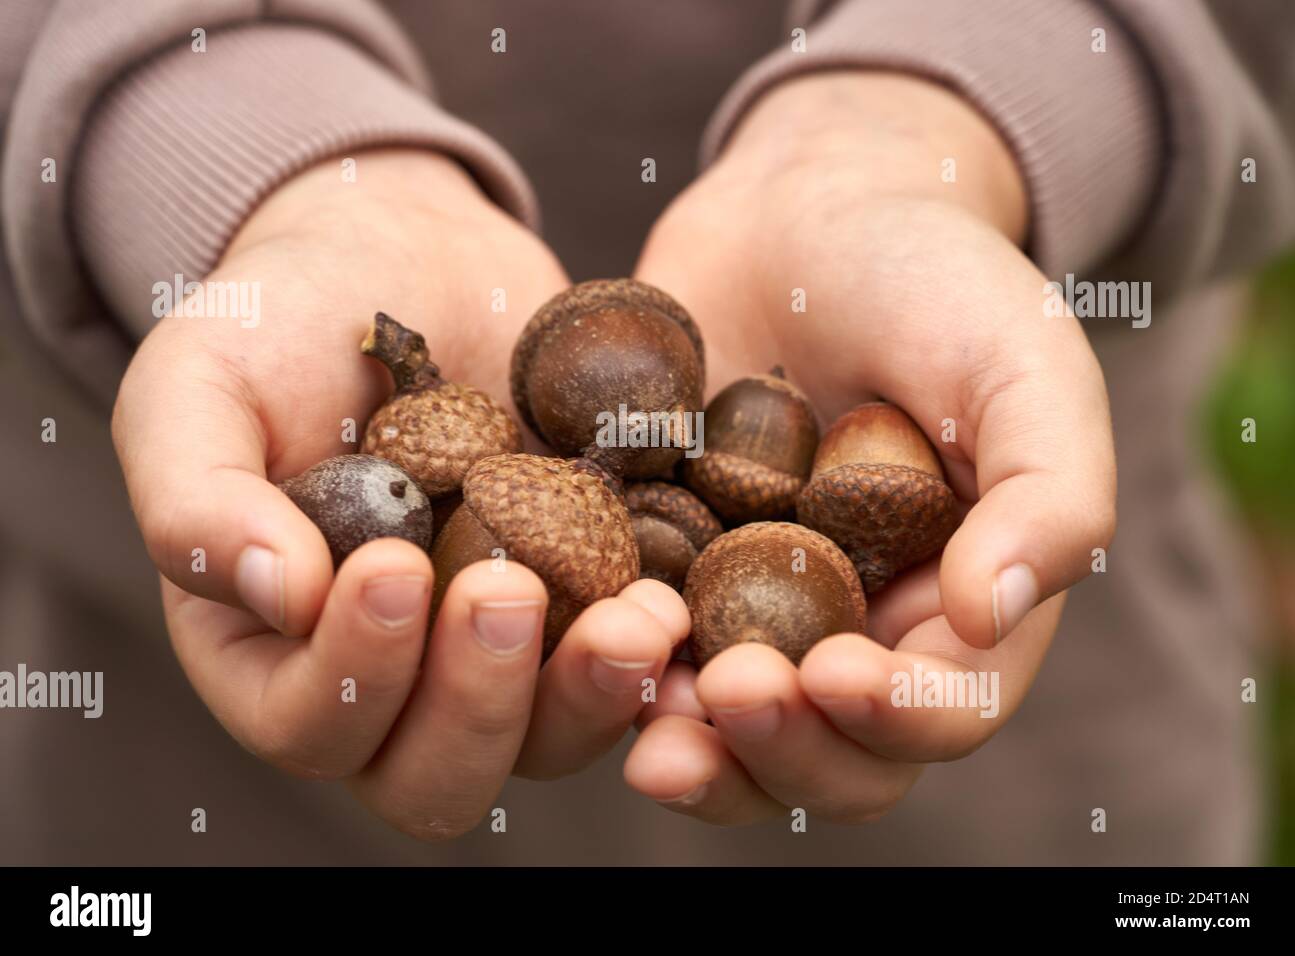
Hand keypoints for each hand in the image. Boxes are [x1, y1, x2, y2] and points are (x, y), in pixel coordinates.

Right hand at [112, 149, 688, 838]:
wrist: (404, 252)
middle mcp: (387, 675)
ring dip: (589, 697)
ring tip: (633, 615)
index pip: (307, 724)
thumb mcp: (199, 381)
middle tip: (507, 593)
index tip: (394, 565)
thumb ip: (196, 494)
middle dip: (476, 707)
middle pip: (432, 776)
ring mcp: (496, 651)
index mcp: (275, 648)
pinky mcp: (579, 605)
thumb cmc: (280, 318)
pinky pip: (626, 672)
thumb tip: (276, 596)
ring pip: (543, 745)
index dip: (353, 675)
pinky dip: (654, 655)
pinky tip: (676, 598)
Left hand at [625, 73, 1115, 823]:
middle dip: (784, 749)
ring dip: (694, 744)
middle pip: (830, 755)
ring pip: (726, 732)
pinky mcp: (660, 569)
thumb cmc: (931, 279)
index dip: (894, 719)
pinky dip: (608, 667)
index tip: (833, 675)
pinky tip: (578, 644)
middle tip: (729, 693)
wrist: (800, 210)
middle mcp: (852, 630)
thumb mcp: (1020, 363)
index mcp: (954, 604)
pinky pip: (632, 651)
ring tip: (646, 707)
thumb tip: (987, 616)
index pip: (942, 710)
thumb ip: (1049, 490)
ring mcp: (749, 608)